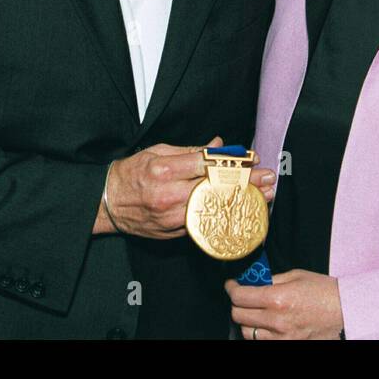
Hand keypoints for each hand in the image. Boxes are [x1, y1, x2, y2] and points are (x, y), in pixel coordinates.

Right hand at [97, 136, 275, 238]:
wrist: (109, 203)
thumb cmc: (132, 174)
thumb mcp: (157, 151)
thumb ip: (190, 150)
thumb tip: (218, 145)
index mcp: (165, 169)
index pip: (207, 164)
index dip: (232, 162)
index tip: (252, 159)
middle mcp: (170, 195)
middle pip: (216, 188)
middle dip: (246, 184)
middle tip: (269, 179)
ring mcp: (173, 218)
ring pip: (214, 209)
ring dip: (241, 202)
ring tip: (264, 197)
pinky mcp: (174, 233)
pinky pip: (204, 224)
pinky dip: (224, 218)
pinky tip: (242, 214)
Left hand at [225, 270, 342, 339]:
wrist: (345, 309)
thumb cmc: (323, 290)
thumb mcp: (296, 275)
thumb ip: (271, 279)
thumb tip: (252, 280)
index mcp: (278, 298)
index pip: (240, 297)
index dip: (231, 289)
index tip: (232, 285)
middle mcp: (277, 320)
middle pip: (238, 315)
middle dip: (236, 304)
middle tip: (242, 297)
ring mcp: (282, 337)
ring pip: (247, 332)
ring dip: (246, 321)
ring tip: (254, 312)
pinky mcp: (288, 345)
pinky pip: (262, 342)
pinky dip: (259, 333)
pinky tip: (265, 324)